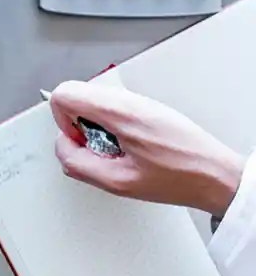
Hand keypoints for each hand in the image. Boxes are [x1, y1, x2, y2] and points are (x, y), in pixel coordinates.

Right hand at [49, 80, 244, 217]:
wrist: (215, 174)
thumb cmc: (178, 178)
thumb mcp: (118, 182)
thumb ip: (78, 163)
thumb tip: (63, 149)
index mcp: (119, 112)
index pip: (63, 94)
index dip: (60, 120)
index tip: (77, 140)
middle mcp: (128, 98)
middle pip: (76, 94)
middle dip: (76, 123)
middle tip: (97, 147)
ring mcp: (138, 99)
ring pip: (92, 101)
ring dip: (94, 125)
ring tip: (117, 149)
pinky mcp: (145, 105)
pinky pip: (111, 107)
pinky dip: (110, 126)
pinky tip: (128, 146)